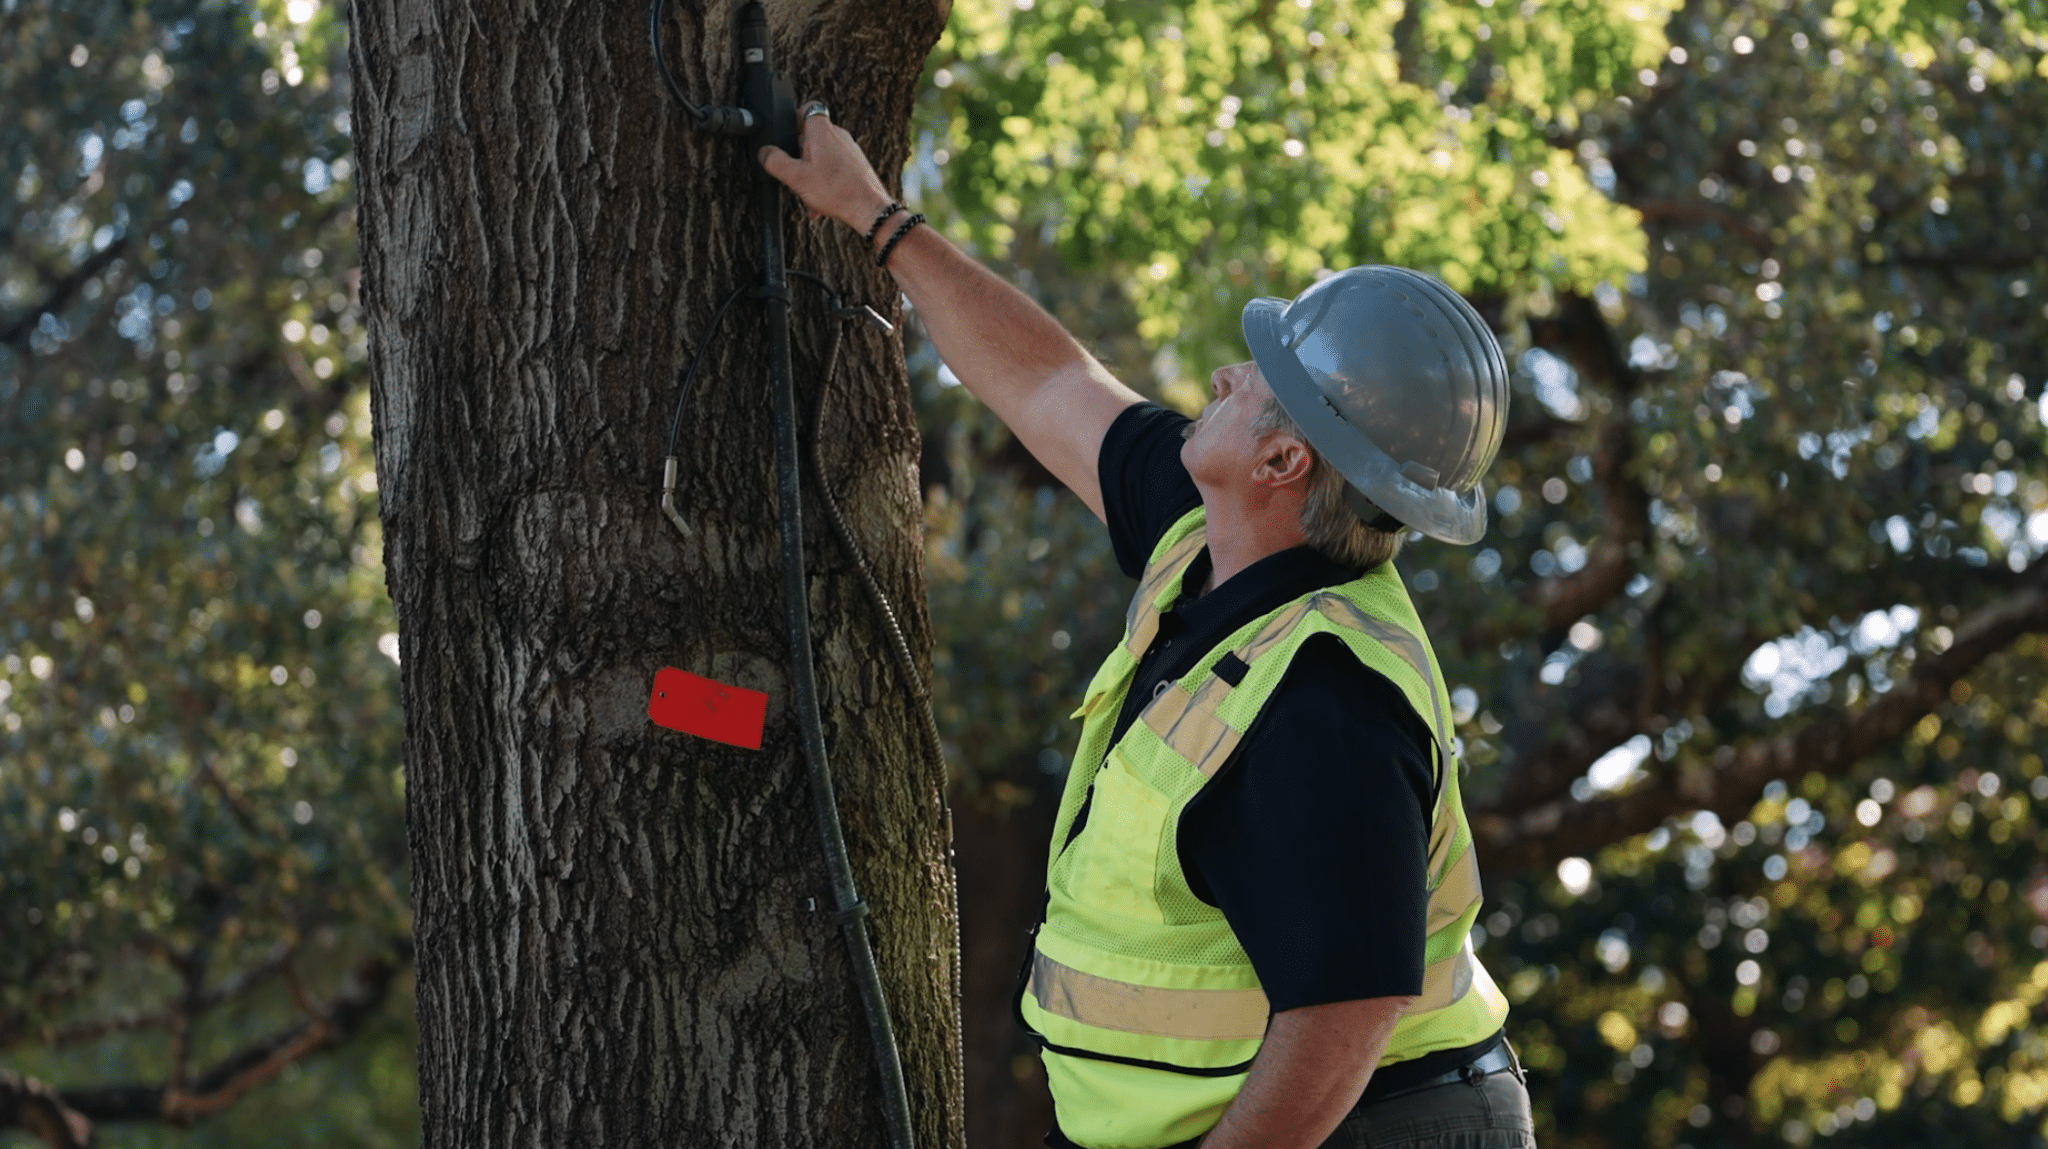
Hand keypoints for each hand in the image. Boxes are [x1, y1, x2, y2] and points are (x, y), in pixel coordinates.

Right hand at [758, 103, 896, 231]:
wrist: (868, 209)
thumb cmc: (837, 191)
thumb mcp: (795, 177)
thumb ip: (775, 161)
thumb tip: (764, 152)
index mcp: (822, 130)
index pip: (807, 108)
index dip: (794, 119)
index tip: (787, 135)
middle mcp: (839, 135)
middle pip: (812, 137)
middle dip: (800, 157)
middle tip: (796, 174)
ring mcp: (850, 149)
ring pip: (823, 156)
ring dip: (812, 173)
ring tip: (809, 195)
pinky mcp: (857, 164)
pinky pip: (835, 168)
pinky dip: (826, 182)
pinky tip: (821, 202)